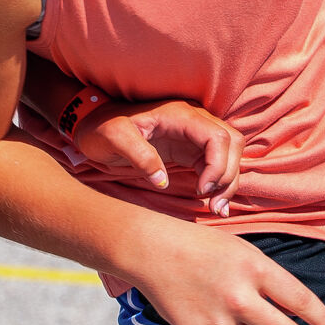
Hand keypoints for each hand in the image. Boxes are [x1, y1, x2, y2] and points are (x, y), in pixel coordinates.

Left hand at [72, 99, 243, 214]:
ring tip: (215, 209)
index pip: (217, 137)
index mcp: (179, 115)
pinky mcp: (188, 149)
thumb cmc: (102, 128)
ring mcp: (192, 135)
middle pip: (232, 143)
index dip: (218, 164)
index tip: (201, 189)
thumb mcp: (115, 138)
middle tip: (214, 205)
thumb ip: (140, 156)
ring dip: (228, 180)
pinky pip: (215, 163)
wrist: (92, 124)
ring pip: (228, 154)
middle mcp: (192, 121)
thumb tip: (162, 181)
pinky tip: (211, 202)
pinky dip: (218, 182)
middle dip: (229, 174)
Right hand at [131, 222, 324, 324]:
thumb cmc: (202, 247)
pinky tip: (216, 320)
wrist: (151, 252)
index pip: (300, 300)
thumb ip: (268, 284)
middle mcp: (239, 298)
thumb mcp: (243, 252)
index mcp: (254, 269)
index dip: (323, 320)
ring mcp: (217, 321)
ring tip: (251, 323)